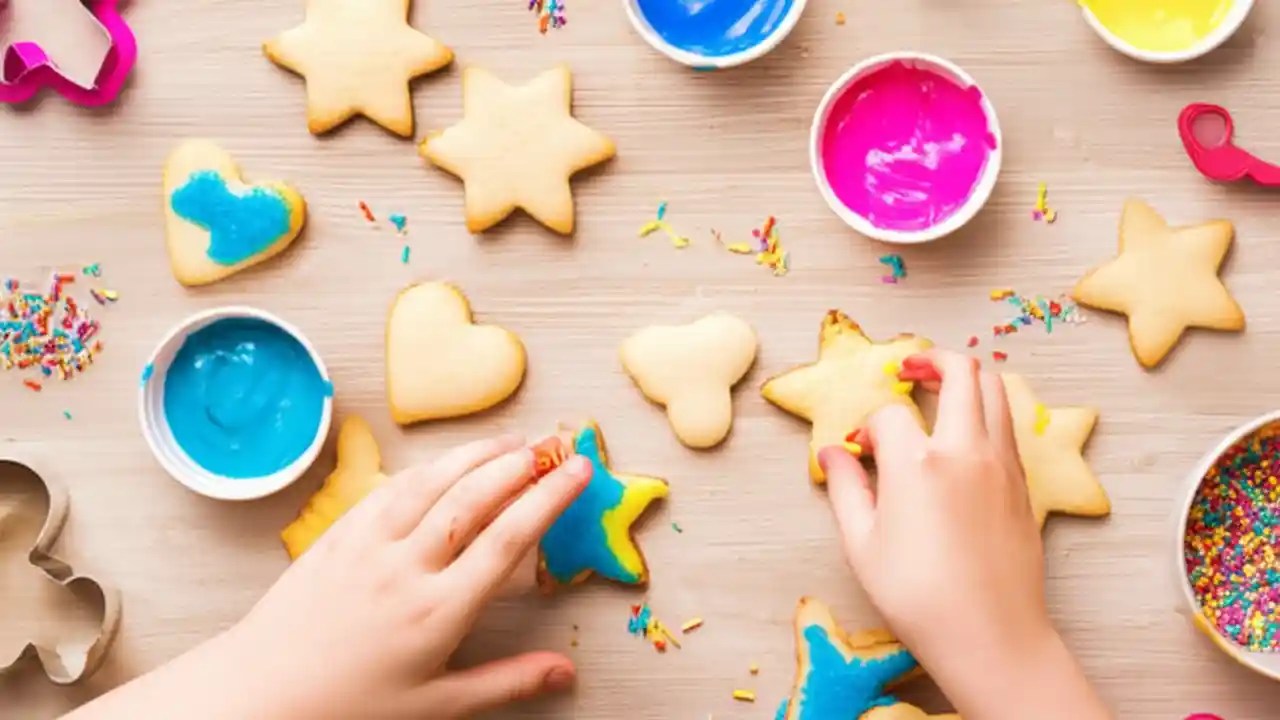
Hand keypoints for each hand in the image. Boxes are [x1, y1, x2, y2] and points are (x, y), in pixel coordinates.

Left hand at [67, 434, 592, 719]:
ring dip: (477, 453)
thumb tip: (566, 672)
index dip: (550, 497)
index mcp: (438, 611)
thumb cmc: (348, 705)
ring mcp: (369, 544)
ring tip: (513, 439)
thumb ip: (507, 683)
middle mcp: (406, 567)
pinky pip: (390, 487)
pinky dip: (428, 466)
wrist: (261, 693)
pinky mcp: (339, 533)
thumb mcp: (437, 704)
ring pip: (432, 481)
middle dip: (522, 463)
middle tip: (558, 442)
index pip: (508, 538)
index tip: (580, 471)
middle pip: (475, 497)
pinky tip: (447, 461)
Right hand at [819, 350, 1109, 719]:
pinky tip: (965, 431)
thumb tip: (832, 453)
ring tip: (941, 388)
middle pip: (960, 372)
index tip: (858, 450)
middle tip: (909, 368)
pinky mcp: (1023, 484)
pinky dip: (987, 409)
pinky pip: (1007, 424)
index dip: (866, 427)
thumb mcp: (862, 544)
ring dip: (966, 377)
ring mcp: (1002, 464)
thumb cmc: (919, 597)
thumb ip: (845, 488)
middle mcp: (965, 450)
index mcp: (917, 462)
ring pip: (995, 389)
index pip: (889, 415)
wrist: (991, 635)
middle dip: (930, 359)